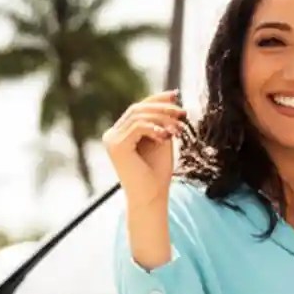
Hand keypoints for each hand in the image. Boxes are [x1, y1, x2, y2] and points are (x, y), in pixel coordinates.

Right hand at [103, 91, 185, 207]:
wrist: (152, 198)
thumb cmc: (157, 173)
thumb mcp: (162, 140)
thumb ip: (162, 121)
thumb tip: (171, 98)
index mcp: (120, 133)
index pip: (138, 109)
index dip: (156, 99)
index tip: (176, 95)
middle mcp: (112, 135)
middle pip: (137, 109)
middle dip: (162, 108)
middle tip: (182, 112)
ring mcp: (111, 140)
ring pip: (138, 116)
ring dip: (162, 118)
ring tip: (179, 128)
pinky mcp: (116, 146)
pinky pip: (137, 127)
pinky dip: (154, 128)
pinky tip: (166, 136)